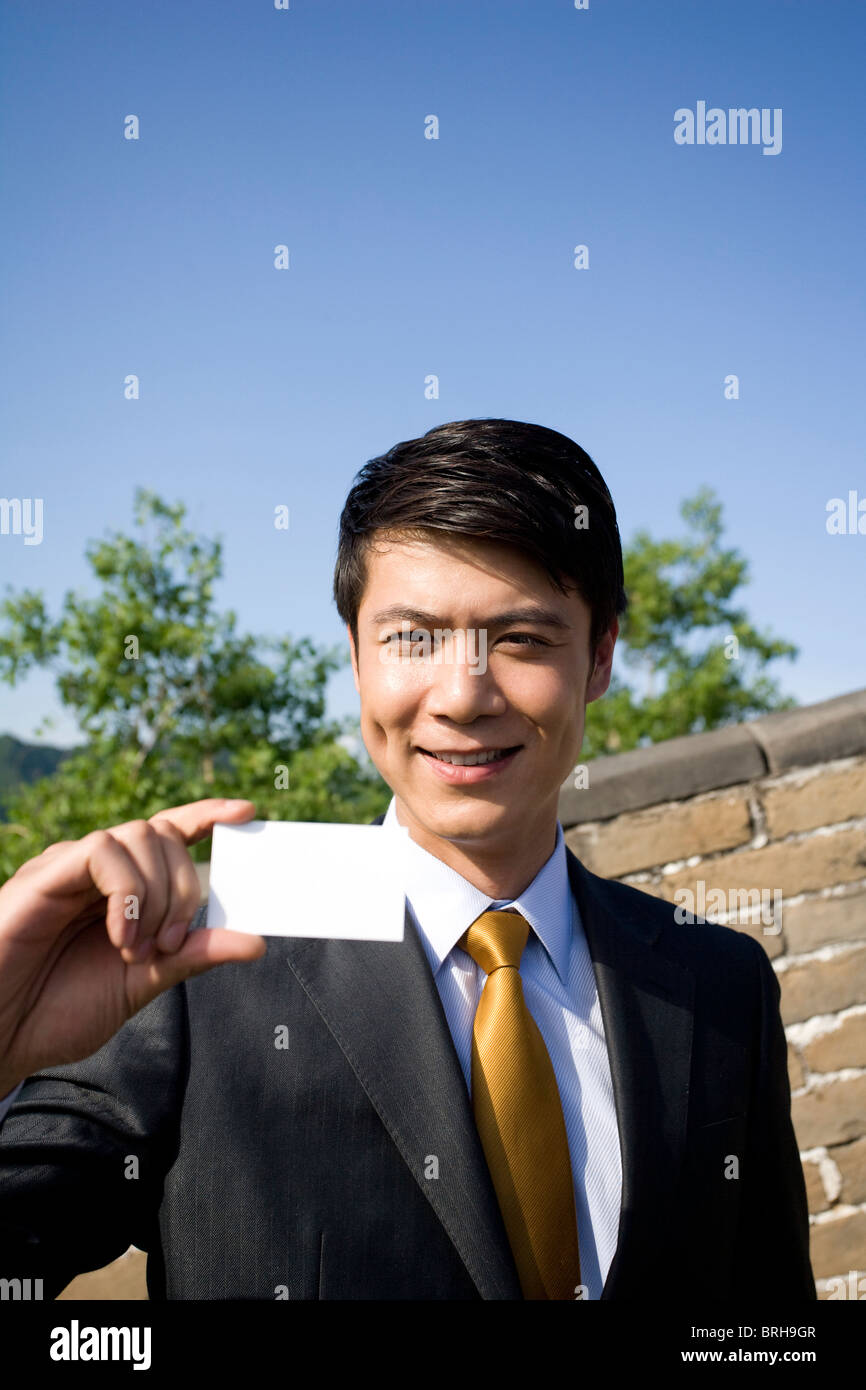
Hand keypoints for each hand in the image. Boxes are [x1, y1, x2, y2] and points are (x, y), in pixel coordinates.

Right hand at [0, 798, 265, 1093]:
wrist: (0, 1036)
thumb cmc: (57, 1010)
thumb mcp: (142, 983)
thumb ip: (194, 955)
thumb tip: (254, 941)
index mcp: (121, 890)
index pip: (169, 833)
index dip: (207, 815)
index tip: (247, 812)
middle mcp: (97, 871)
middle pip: (165, 836)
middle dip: (184, 888)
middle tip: (170, 945)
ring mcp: (69, 868)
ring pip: (139, 835)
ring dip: (157, 894)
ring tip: (137, 948)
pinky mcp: (45, 876)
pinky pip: (102, 851)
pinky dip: (127, 892)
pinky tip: (117, 936)